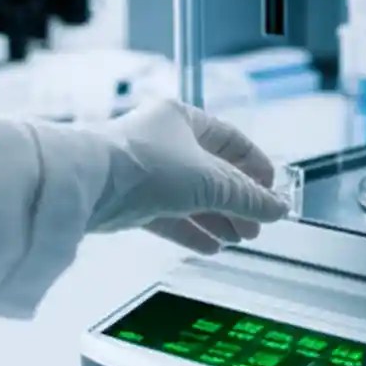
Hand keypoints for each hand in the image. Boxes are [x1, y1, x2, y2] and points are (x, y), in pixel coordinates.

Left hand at [87, 100, 289, 253]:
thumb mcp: (210, 181)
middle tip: (257, 225)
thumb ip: (248, 197)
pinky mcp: (128, 199)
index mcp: (183, 119)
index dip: (254, 165)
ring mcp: (144, 171)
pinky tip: (211, 247)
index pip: (230, 140)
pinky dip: (191, 229)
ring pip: (190, 196)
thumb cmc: (148, 167)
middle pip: (211, 172)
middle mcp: (163, 140)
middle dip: (237, 200)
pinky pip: (168, 214)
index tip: (271, 190)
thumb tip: (279, 208)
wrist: (86, 186)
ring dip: (217, 218)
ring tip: (239, 239)